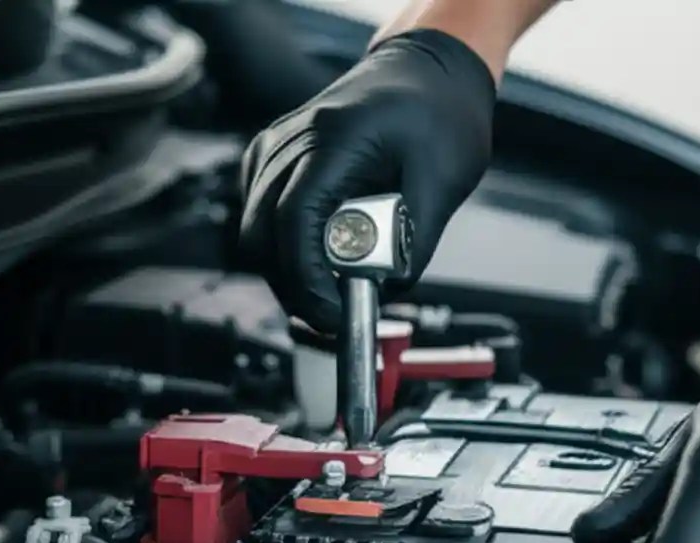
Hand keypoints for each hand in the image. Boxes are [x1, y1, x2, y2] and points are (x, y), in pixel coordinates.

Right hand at [238, 29, 494, 332]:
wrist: (428, 70)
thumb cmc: (439, 112)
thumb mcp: (444, 181)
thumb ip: (416, 242)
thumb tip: (389, 291)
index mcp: (333, 137)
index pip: (295, 220)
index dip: (307, 280)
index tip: (334, 314)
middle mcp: (291, 138)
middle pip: (260, 233)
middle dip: (293, 287)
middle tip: (334, 316)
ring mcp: (275, 146)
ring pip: (255, 229)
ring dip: (286, 271)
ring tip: (333, 290)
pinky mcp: (273, 156)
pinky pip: (259, 214)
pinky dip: (281, 248)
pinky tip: (317, 258)